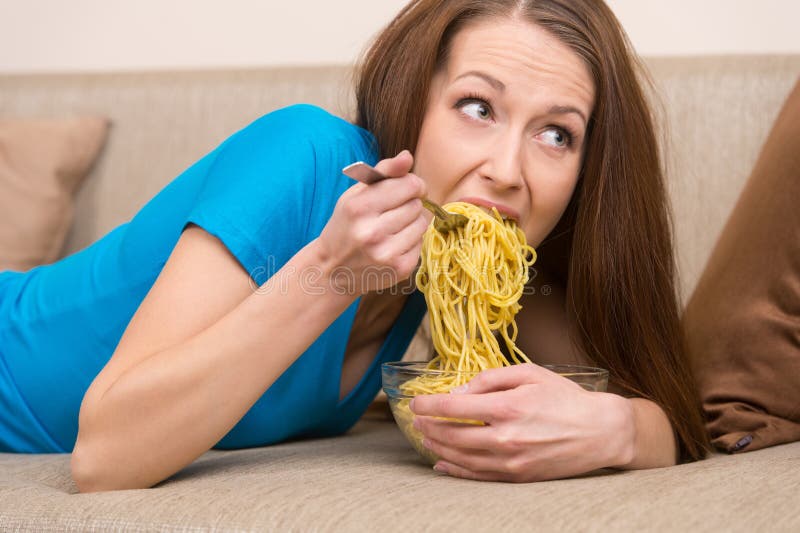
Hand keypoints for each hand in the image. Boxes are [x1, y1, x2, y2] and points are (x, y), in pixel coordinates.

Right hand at [316, 150, 428, 293]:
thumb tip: (408, 156)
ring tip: (392, 230)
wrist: (332, 271)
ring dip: (412, 224)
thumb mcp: (355, 195)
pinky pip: (421, 244)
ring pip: (422, 224)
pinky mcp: (400, 269)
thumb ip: (383, 172)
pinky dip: (411, 242)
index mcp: (359, 207)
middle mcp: (372, 231)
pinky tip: (393, 246)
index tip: (407, 189)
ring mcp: (387, 253)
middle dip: (409, 205)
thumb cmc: (346, 226)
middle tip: (391, 214)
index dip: (413, 184)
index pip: (409, 185)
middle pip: (417, 205)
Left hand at [409, 363, 634, 481]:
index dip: (429, 405)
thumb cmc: (565, 397)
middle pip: (452, 435)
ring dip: (437, 447)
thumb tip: (459, 391)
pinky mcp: (518, 477)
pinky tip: (441, 464)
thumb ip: (490, 379)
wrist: (600, 432)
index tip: (416, 402)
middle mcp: (505, 437)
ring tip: (425, 437)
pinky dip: (455, 471)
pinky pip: (477, 476)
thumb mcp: (529, 374)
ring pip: (461, 458)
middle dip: (428, 427)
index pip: (454, 407)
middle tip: (417, 420)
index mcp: (507, 407)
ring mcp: (511, 461)